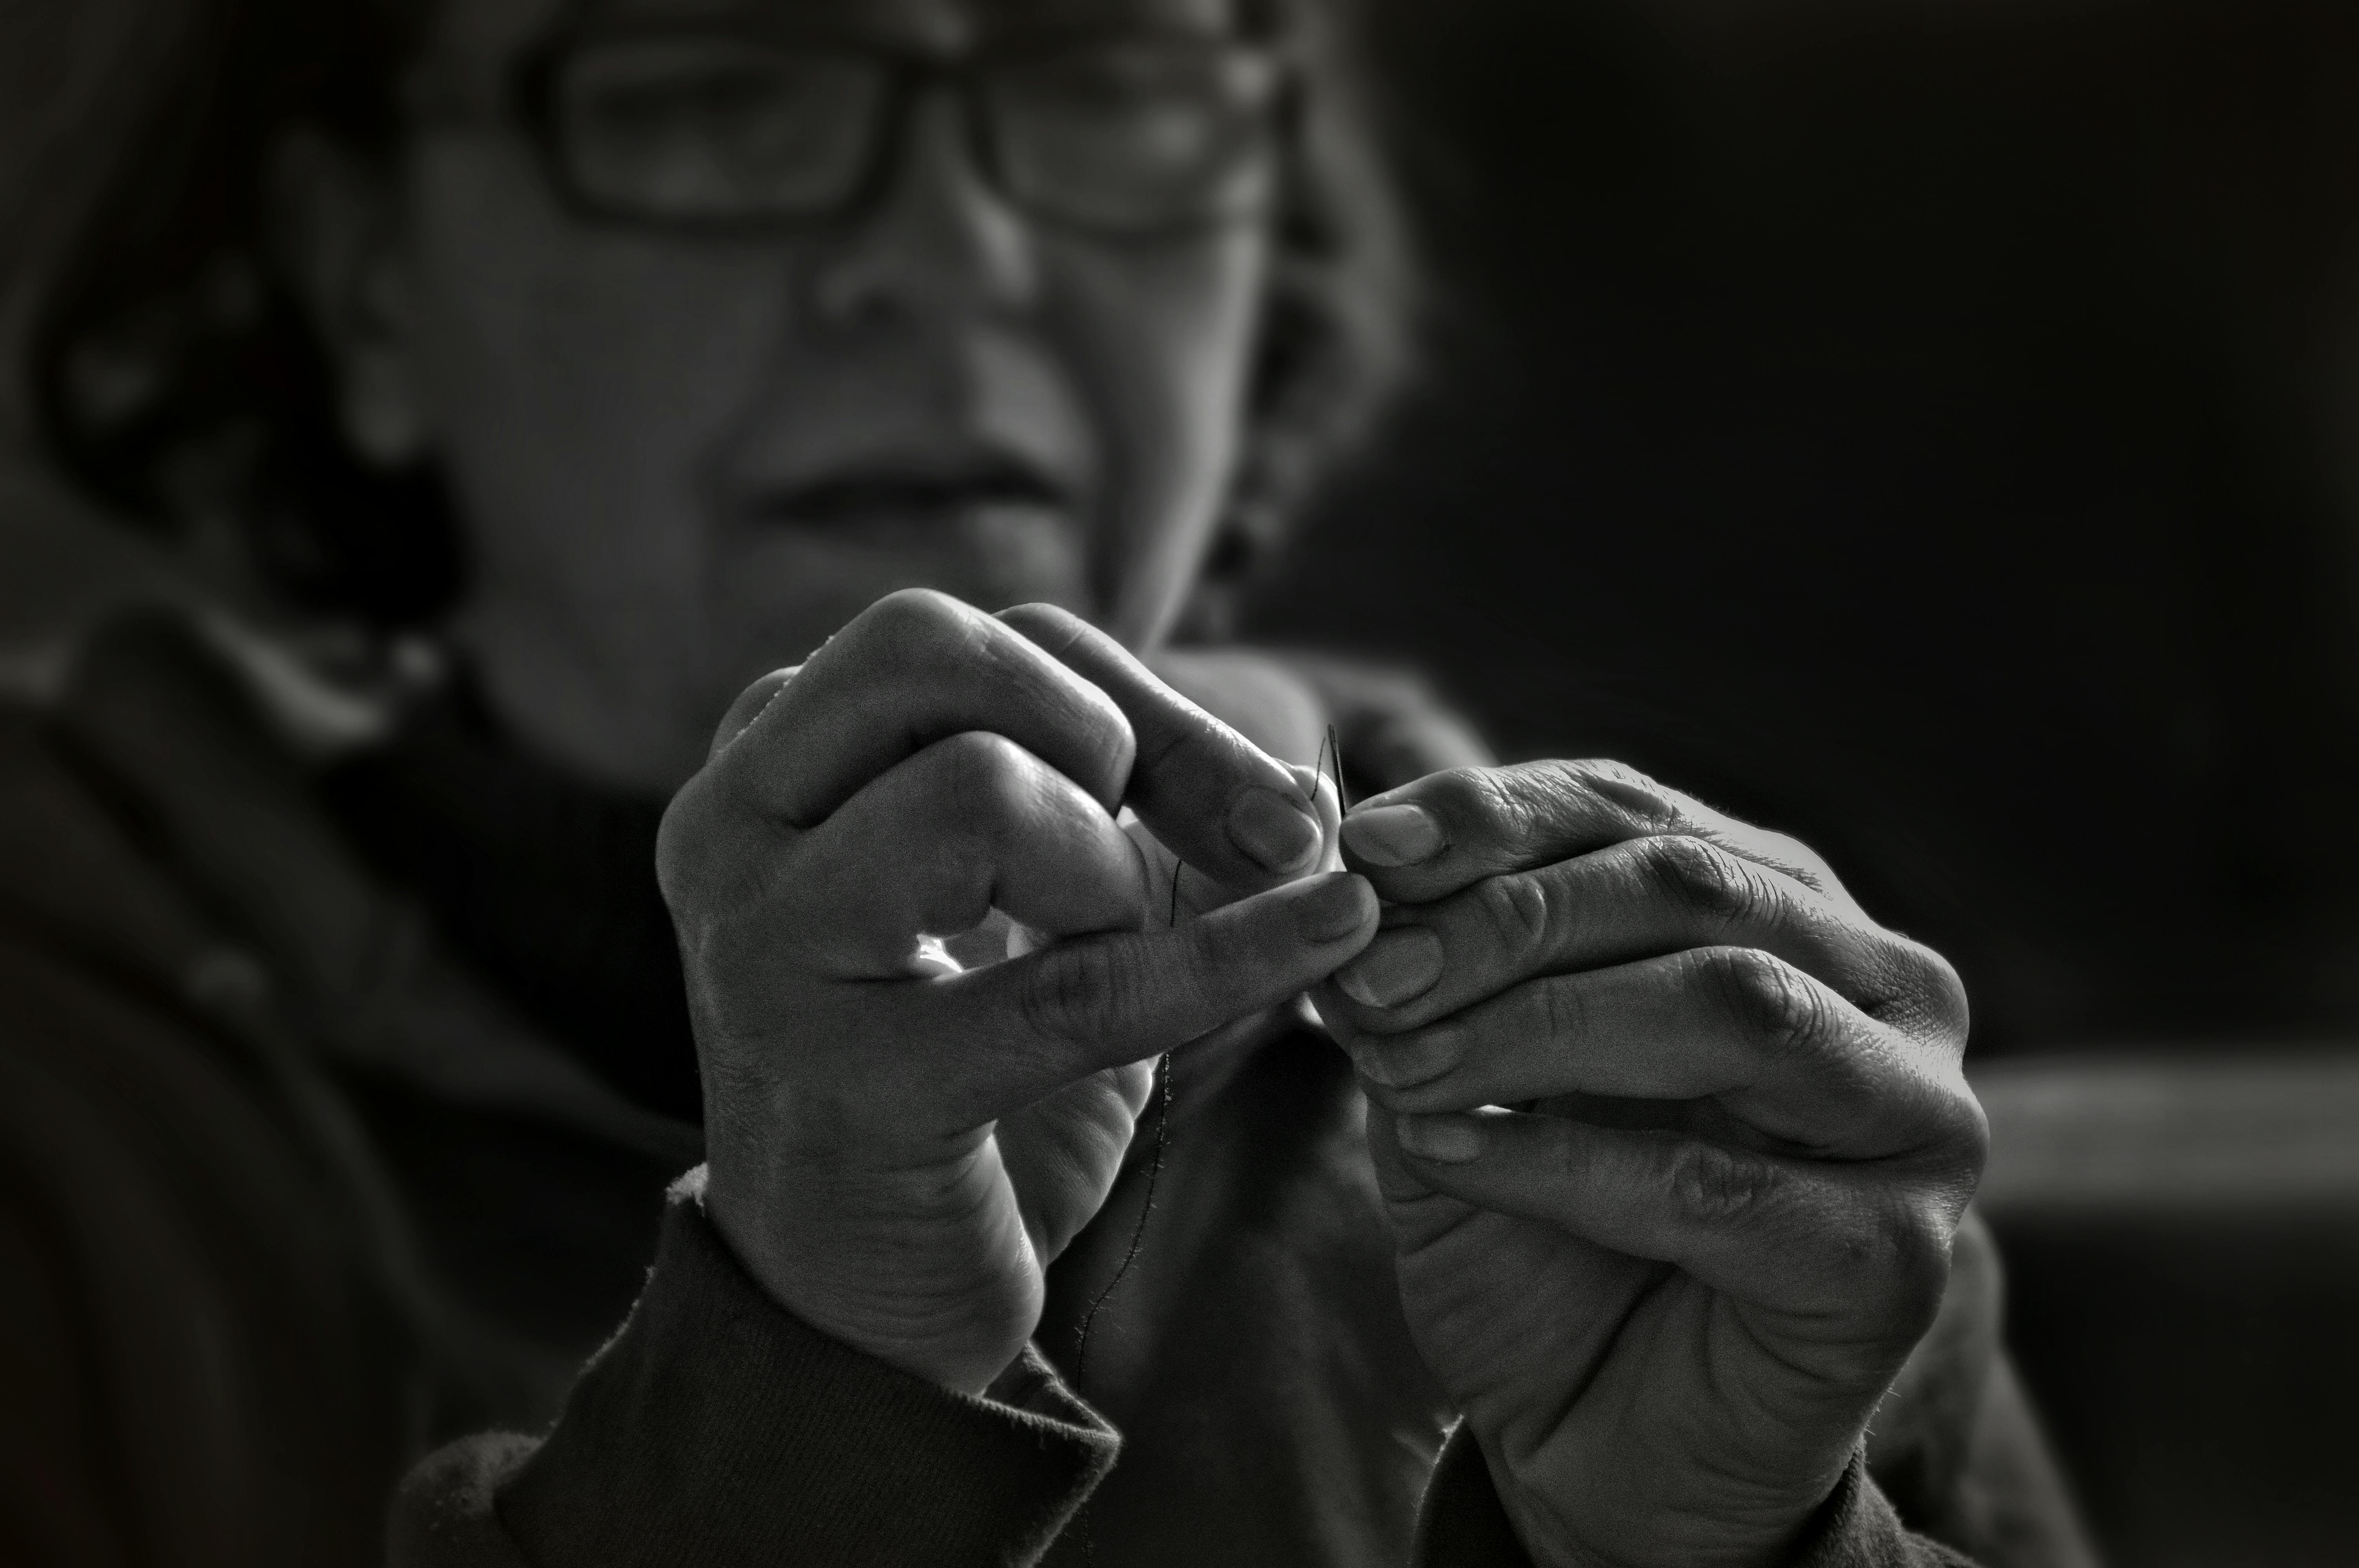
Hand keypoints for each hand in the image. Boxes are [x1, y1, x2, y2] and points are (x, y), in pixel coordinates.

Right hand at [656, 590, 1373, 1394]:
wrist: (863, 1307)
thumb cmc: (964, 1082)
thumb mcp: (1049, 908)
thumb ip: (1151, 816)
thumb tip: (1315, 789)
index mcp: (767, 766)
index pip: (952, 637)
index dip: (1131, 693)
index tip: (1261, 800)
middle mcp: (730, 827)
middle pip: (928, 649)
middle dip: (1105, 725)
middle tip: (1185, 846)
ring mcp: (764, 949)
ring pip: (972, 788)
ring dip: (1108, 865)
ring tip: (1111, 951)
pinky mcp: (845, 1081)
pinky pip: (1071, 985)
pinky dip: (1227, 958)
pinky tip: (1332, 933)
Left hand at [1313, 761, 1982, 1567]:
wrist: (1605, 1440)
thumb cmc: (1546, 1238)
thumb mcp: (1466, 1074)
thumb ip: (1439, 974)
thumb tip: (1364, 870)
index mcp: (1788, 906)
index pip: (1640, 811)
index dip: (1497, 816)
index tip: (1366, 847)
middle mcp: (1883, 988)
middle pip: (1689, 888)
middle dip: (1505, 919)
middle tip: (1369, 971)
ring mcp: (1916, 1118)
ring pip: (1729, 1006)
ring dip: (1536, 1024)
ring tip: (1399, 1061)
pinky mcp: (1897, 1256)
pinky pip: (1715, 1181)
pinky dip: (1561, 1158)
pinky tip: (1449, 1147)